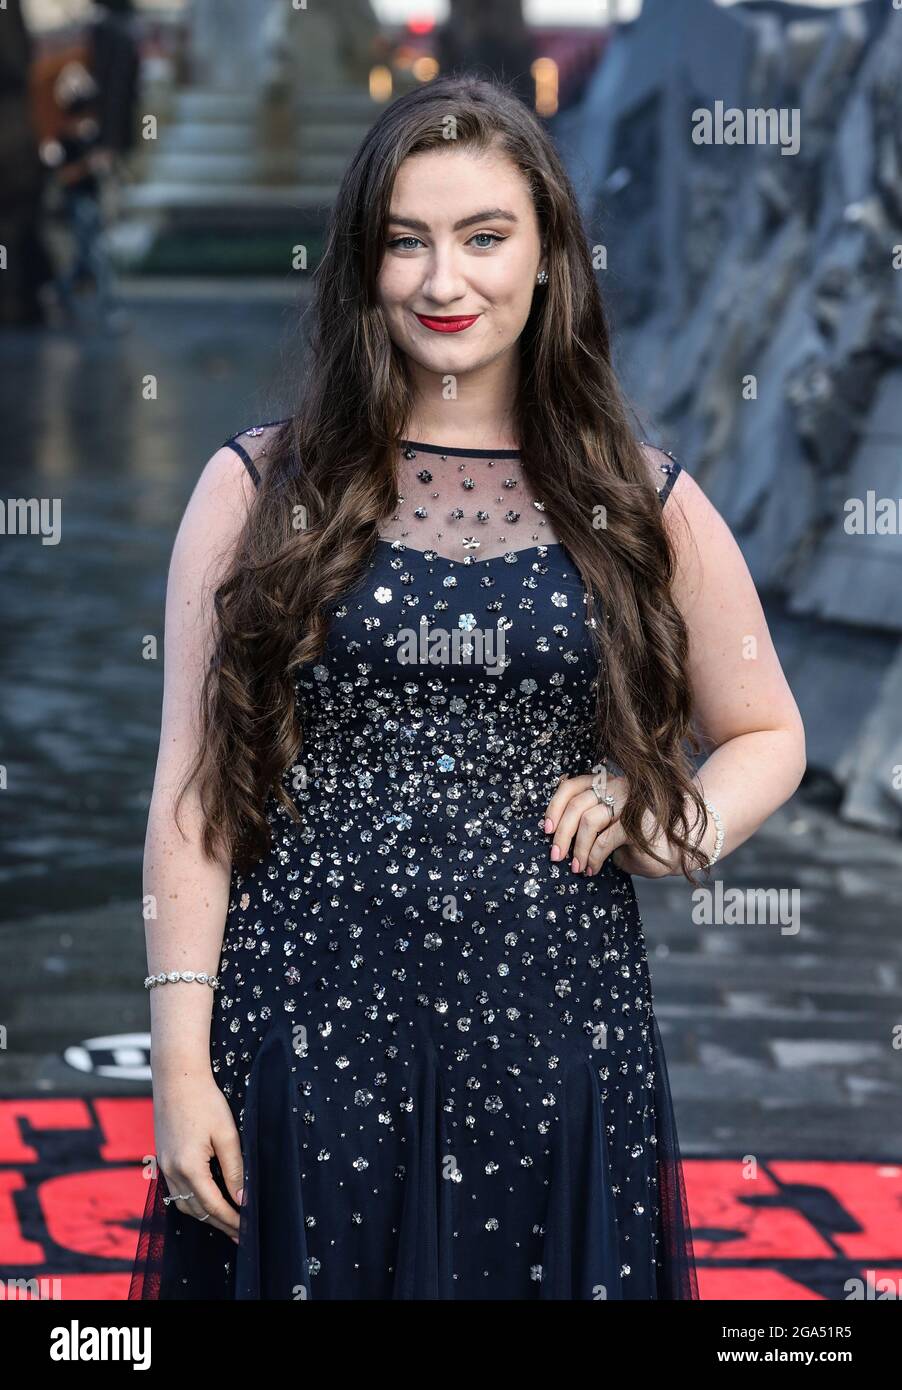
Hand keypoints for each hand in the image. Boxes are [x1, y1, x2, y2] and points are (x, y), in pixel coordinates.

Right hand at [152, 1064, 243, 1241]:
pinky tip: (206, 1201)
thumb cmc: (206, 1101)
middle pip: (197, 1211)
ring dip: (205, 1216)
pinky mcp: (162, 1159)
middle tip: (241, 1235)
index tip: (249, 1232)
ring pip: (184, 1204)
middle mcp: (171, 1172)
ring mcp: (163, 1166)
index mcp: (189, 1168)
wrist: (177, 1077)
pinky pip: (176, 1191)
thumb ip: (235, 1170)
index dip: (232, 1221)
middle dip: (220, 1223)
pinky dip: (193, 1201)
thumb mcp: (227, 1135)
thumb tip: (243, 1200)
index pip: (214, 1206)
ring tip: (226, 1222)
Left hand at [543, 772, 675, 878]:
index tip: (546, 830)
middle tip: (555, 855)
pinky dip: (593, 857)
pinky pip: (605, 840)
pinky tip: (591, 868)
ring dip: (577, 848)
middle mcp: (617, 786)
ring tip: (575, 866)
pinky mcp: (638, 822)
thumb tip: (553, 828)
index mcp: (606, 783)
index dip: (554, 807)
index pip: (571, 786)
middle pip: (576, 804)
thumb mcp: (607, 826)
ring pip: (588, 821)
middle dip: (561, 834)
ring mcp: (629, 802)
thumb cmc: (637, 839)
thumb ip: (586, 817)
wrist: (677, 850)